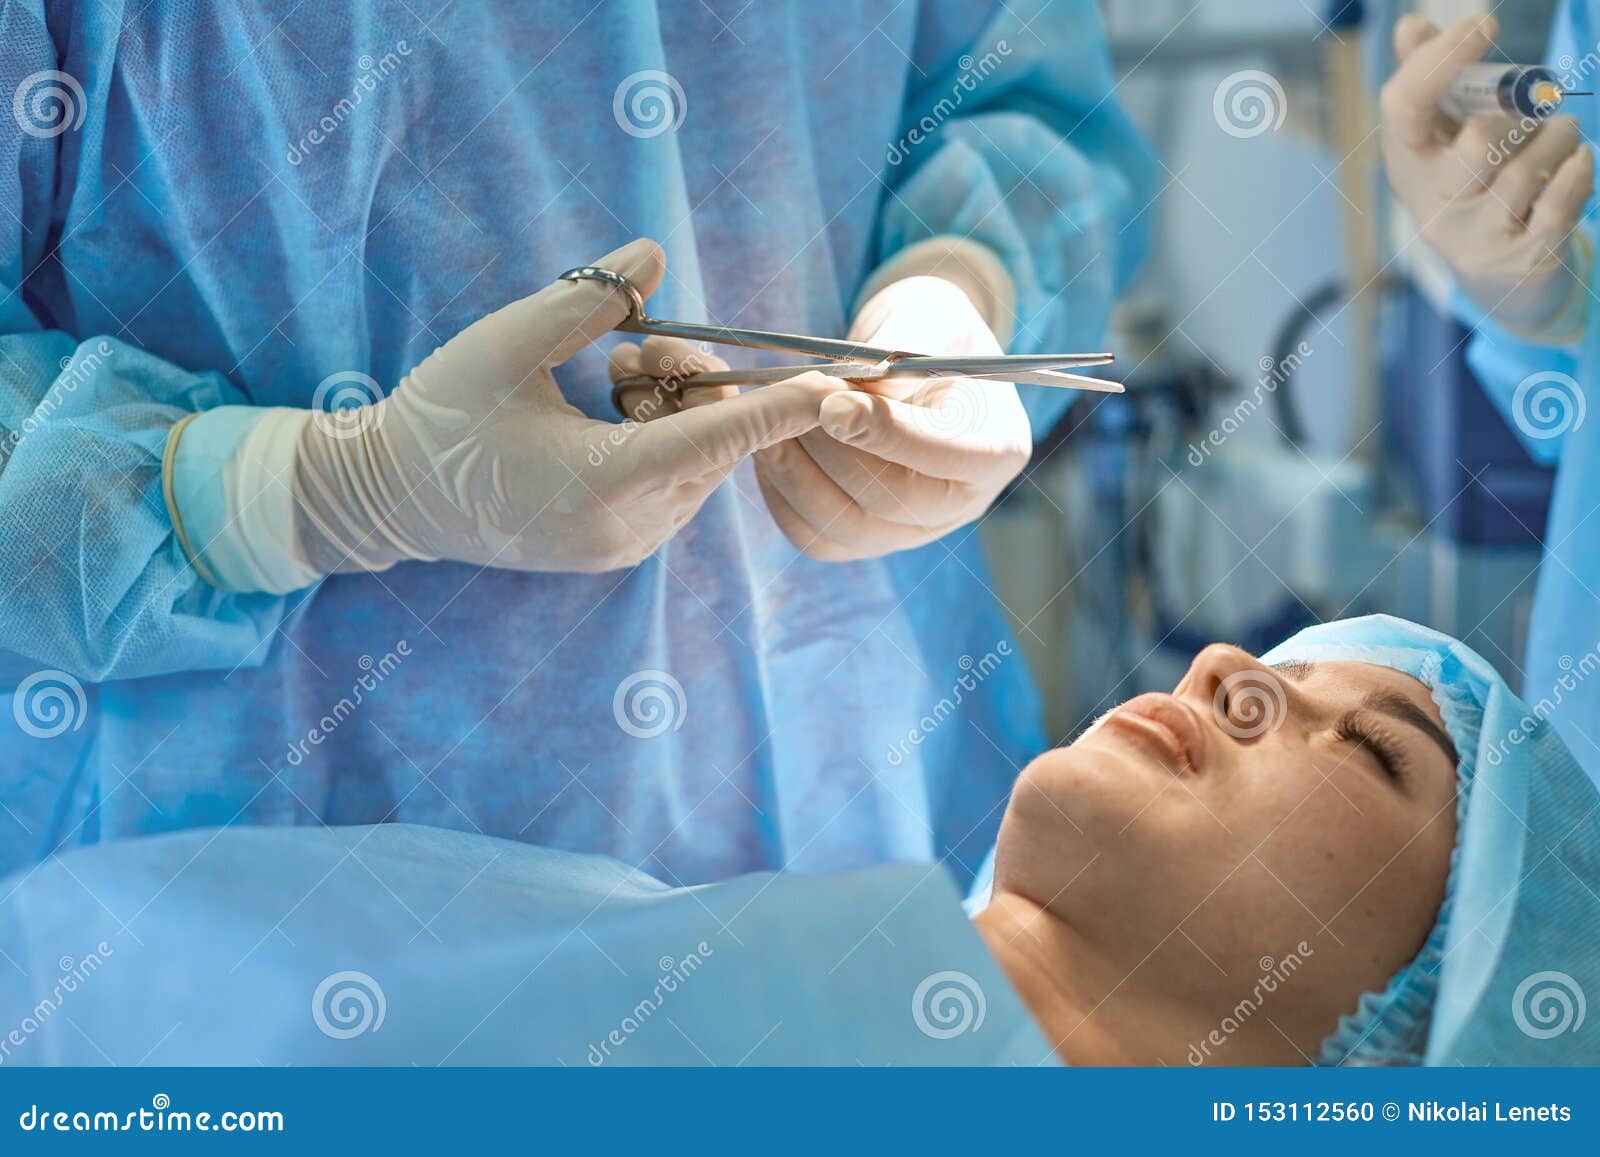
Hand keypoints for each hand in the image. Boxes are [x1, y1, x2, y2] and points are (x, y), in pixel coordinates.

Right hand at [293, 239, 842, 575]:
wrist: (390, 500)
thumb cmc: (440, 415)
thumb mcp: (504, 342)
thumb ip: (586, 300)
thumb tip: (655, 256)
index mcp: (605, 480)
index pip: (720, 437)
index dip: (784, 406)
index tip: (844, 387)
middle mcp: (629, 526)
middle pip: (712, 443)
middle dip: (697, 383)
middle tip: (634, 347)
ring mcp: (626, 547)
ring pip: (697, 464)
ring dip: (676, 412)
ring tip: (606, 379)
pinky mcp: (618, 549)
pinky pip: (674, 486)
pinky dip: (661, 444)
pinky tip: (604, 417)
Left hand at [751, 275, 1031, 560]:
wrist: (915, 361)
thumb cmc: (928, 332)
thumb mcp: (926, 323)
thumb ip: (894, 360)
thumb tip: (844, 398)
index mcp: (997, 446)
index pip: (948, 454)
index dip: (886, 433)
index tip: (833, 402)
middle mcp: (963, 503)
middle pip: (891, 500)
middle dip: (831, 450)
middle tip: (788, 403)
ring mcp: (913, 530)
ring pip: (846, 527)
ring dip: (797, 473)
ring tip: (770, 421)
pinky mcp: (867, 539)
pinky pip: (817, 537)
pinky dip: (782, 496)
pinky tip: (769, 449)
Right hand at [1380, 14, 1593, 333]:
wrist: (1501, 279)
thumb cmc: (1474, 189)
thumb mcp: (1444, 141)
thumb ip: (1429, 83)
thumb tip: (1411, 25)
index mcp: (1408, 165)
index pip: (1403, 107)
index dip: (1440, 59)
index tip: (1483, 25)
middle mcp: (1433, 206)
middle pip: (1479, 139)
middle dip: (1524, 112)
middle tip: (1538, 108)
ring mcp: (1476, 237)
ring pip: (1529, 167)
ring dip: (1560, 137)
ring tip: (1560, 138)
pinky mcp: (1522, 257)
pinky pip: (1563, 199)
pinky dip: (1580, 169)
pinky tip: (1576, 163)